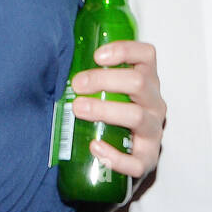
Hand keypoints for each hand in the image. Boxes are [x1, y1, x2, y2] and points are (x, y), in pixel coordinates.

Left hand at [71, 41, 165, 184]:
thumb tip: (56, 65)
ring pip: (137, 116)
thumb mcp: (111, 92)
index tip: (97, 56)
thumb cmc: (114, 117)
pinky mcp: (148, 160)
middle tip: (77, 84)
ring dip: (105, 110)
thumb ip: (93, 78)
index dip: (124, 50)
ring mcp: (154, 132)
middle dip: (104, 80)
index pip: (146, 55)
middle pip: (138, 82)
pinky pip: (135, 161)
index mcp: (147, 81)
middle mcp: (155, 103)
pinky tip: (95, 147)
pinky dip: (113, 155)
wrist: (126, 158)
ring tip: (79, 109)